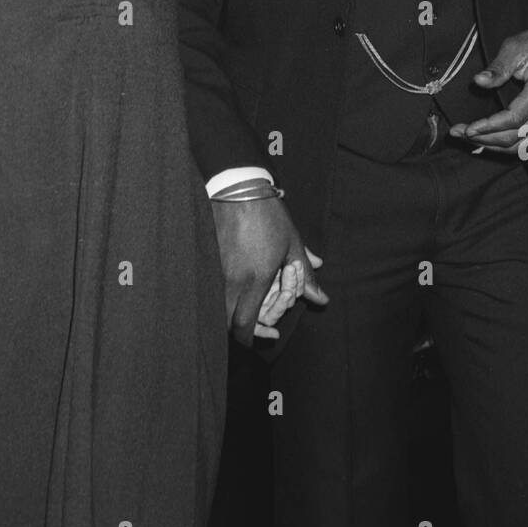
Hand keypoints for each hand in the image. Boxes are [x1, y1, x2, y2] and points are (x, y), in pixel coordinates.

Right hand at [210, 196, 328, 346]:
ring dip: (228, 314)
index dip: (250, 338)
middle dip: (238, 331)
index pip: (245, 324)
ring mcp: (214, 271)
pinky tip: (231, 288)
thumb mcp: (292, 244)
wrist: (238, 188)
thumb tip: (321, 299)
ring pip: (216, 306)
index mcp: (254, 279)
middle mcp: (231, 280)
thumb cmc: (268, 216)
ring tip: (244, 307)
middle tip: (253, 327)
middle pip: (226, 322)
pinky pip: (210, 288)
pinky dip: (219, 295)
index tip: (262, 337)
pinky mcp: (206, 260)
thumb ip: (304, 276)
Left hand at [449, 21, 527, 152]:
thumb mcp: (516, 47)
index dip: (489, 126)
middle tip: (459, 134)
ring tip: (470, 139)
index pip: (514, 118)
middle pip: (516, 136)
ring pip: (523, 145)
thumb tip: (478, 82)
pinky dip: (508, 145)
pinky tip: (489, 140)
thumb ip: (498, 67)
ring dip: (494, 146)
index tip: (468, 128)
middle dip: (485, 139)